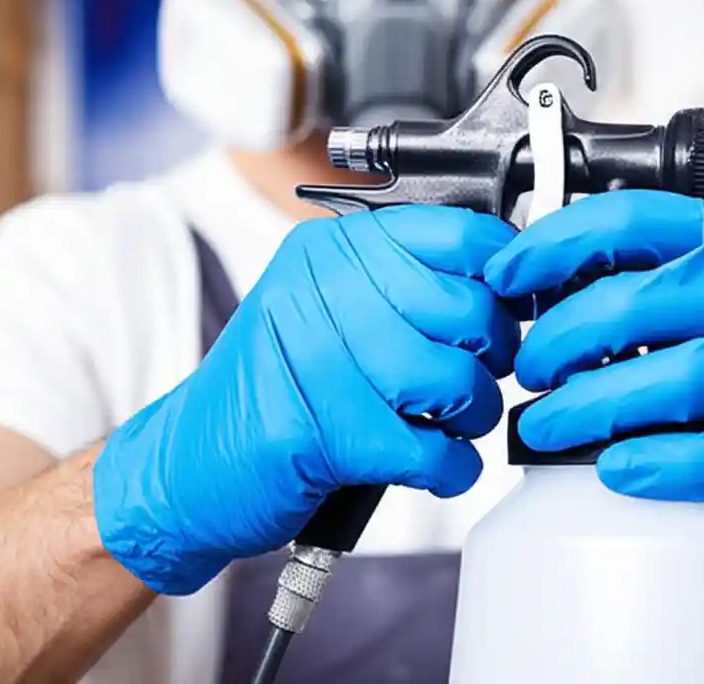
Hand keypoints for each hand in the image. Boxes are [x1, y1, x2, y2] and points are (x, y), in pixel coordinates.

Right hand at [94, 207, 517, 594]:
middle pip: (472, 312)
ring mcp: (320, 360)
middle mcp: (323, 290)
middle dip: (493, 358)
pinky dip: (451, 468)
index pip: (464, 235)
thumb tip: (515, 281)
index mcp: (334, 248)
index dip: (508, 279)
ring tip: (450, 425)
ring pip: (460, 382)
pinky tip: (434, 464)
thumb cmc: (278, 387)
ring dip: (474, 417)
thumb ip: (408, 284)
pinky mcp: (325, 435)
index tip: (512, 307)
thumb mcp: (330, 306)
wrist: (187, 464)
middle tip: (472, 379)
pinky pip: (435, 451)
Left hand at [484, 191, 703, 553]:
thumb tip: (541, 285)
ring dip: (592, 408)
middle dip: (559, 342)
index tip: (505, 275)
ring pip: (675, 381)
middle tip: (528, 370)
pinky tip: (616, 467)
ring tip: (546, 424)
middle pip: (636, 305)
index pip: (632, 219)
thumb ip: (655, 277)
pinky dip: (663, 465)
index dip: (553, 244)